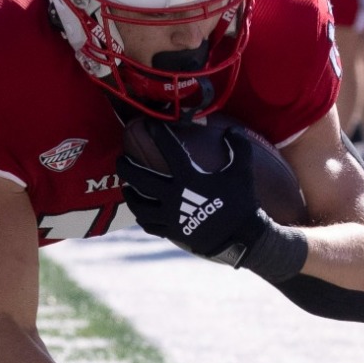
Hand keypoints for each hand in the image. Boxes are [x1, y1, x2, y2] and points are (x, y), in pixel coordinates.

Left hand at [117, 120, 263, 261]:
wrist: (243, 238)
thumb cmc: (243, 201)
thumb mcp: (243, 170)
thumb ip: (238, 146)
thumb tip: (231, 129)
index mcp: (189, 178)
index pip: (169, 150)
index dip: (158, 134)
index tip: (149, 124)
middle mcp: (174, 195)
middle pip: (140, 178)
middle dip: (126, 166)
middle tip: (120, 159)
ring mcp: (171, 216)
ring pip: (139, 205)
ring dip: (130, 195)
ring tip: (126, 187)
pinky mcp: (172, 231)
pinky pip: (149, 225)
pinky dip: (142, 217)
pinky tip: (141, 212)